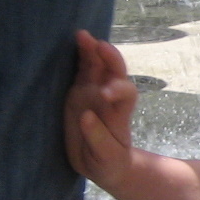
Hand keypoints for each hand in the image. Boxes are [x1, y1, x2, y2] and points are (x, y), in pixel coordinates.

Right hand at [66, 31, 139, 185]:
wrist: (103, 163)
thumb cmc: (109, 162)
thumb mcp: (106, 158)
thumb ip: (98, 138)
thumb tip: (86, 116)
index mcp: (119, 114)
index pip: (126, 94)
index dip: (117, 89)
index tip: (105, 94)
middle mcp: (109, 98)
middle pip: (115, 72)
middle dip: (110, 58)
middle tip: (99, 46)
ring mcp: (94, 92)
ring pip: (97, 66)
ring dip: (92, 50)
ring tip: (82, 35)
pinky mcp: (79, 91)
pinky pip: (81, 69)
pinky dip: (79, 55)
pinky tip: (74, 41)